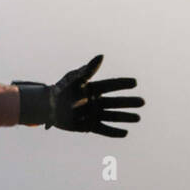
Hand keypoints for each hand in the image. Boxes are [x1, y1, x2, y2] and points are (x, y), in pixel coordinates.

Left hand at [14, 55, 143, 137]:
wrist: (47, 107)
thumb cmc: (60, 90)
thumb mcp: (74, 78)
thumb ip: (88, 70)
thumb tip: (101, 56)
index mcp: (94, 88)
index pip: (112, 85)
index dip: (123, 84)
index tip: (135, 83)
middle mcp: (96, 101)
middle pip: (116, 102)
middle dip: (129, 102)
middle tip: (142, 102)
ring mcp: (93, 114)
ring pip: (113, 116)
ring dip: (125, 117)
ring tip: (138, 118)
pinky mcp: (89, 126)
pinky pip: (104, 129)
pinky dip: (114, 132)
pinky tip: (125, 133)